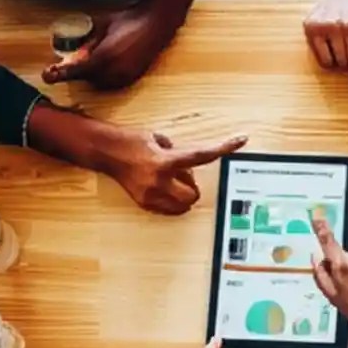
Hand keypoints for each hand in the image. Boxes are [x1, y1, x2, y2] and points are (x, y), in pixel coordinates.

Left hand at [43, 6, 178, 89]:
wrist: (156, 24)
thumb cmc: (128, 21)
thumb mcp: (102, 27)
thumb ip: (88, 43)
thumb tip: (77, 54)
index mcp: (103, 57)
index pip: (76, 70)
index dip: (60, 73)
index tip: (47, 75)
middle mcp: (113, 71)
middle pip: (87, 79)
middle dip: (82, 70)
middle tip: (86, 54)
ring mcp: (124, 76)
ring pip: (100, 83)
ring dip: (94, 74)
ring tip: (102, 55)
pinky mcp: (132, 78)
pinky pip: (112, 83)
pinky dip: (107, 76)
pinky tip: (112, 61)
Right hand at [96, 129, 246, 214]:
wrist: (106, 151)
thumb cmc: (131, 141)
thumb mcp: (159, 138)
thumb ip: (179, 151)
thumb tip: (190, 164)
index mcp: (165, 160)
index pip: (202, 155)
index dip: (224, 147)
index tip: (240, 140)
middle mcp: (159, 180)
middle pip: (194, 193)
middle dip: (192, 185)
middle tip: (180, 172)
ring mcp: (151, 194)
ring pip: (184, 204)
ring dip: (183, 194)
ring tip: (168, 180)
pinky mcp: (144, 202)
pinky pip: (170, 209)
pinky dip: (172, 200)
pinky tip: (161, 187)